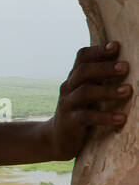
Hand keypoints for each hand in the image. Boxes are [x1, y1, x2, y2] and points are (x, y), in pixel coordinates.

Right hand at [48, 41, 132, 158]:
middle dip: (105, 67)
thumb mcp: (87, 93)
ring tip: (127, 90)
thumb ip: (99, 79)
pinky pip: (86, 117)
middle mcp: (69, 88)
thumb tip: (126, 64)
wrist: (57, 138)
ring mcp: (67, 105)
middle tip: (126, 66)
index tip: (116, 46)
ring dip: (107, 90)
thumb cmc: (81, 112)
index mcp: (75, 78)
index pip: (82, 57)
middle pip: (83, 71)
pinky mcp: (70, 123)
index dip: (98, 50)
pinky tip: (121, 118)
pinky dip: (105, 117)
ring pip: (85, 92)